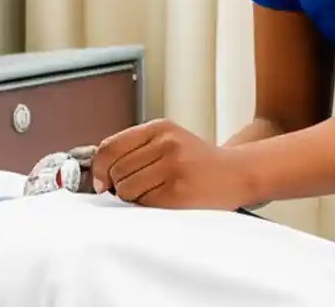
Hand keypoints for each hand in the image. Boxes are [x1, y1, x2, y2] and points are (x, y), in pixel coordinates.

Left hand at [90, 118, 257, 209]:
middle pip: (115, 171)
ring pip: (126, 190)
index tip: (103, 182)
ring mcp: (173, 166)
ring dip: (135, 198)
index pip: (109, 147)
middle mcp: (166, 143)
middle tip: (143, 187)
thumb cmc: (198, 163)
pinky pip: (143, 204)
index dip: (100, 169)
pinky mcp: (178, 191)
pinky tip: (167, 200)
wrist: (237, 174)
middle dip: (120, 185)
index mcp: (160, 128)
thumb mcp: (169, 142)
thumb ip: (135, 150)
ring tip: (157, 192)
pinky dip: (148, 207)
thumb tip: (97, 174)